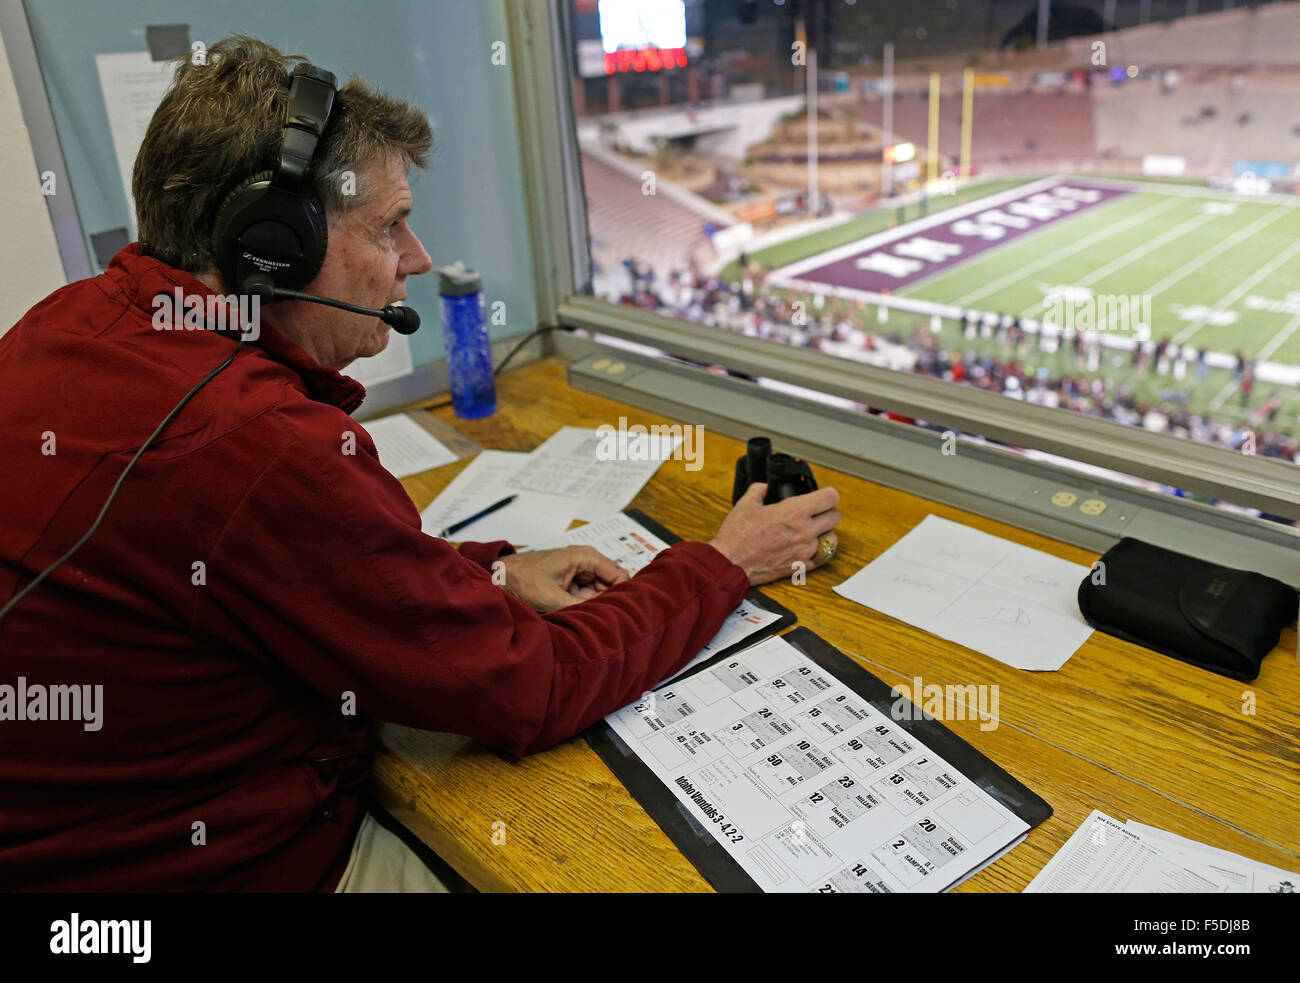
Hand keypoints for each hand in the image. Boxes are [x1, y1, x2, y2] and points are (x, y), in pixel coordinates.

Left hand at [495, 546, 629, 612]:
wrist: (499, 577)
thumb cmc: (522, 580)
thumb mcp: (552, 598)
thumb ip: (580, 608)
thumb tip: (603, 619)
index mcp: (585, 557)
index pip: (618, 574)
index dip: (624, 593)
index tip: (624, 613)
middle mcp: (586, 561)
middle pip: (612, 583)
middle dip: (612, 600)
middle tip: (611, 621)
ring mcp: (580, 571)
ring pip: (601, 591)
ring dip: (599, 604)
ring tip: (597, 621)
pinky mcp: (572, 582)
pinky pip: (589, 594)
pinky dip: (589, 605)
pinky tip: (586, 617)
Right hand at [708, 482, 840, 585]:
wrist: (730, 563)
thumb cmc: (737, 536)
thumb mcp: (745, 504)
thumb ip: (759, 490)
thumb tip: (765, 487)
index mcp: (794, 512)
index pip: (830, 497)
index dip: (827, 493)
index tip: (823, 495)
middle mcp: (805, 532)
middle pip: (835, 517)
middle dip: (827, 511)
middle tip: (817, 511)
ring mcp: (805, 551)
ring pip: (831, 539)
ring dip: (825, 532)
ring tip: (813, 530)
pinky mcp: (801, 567)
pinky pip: (822, 558)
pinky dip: (818, 551)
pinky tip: (807, 547)